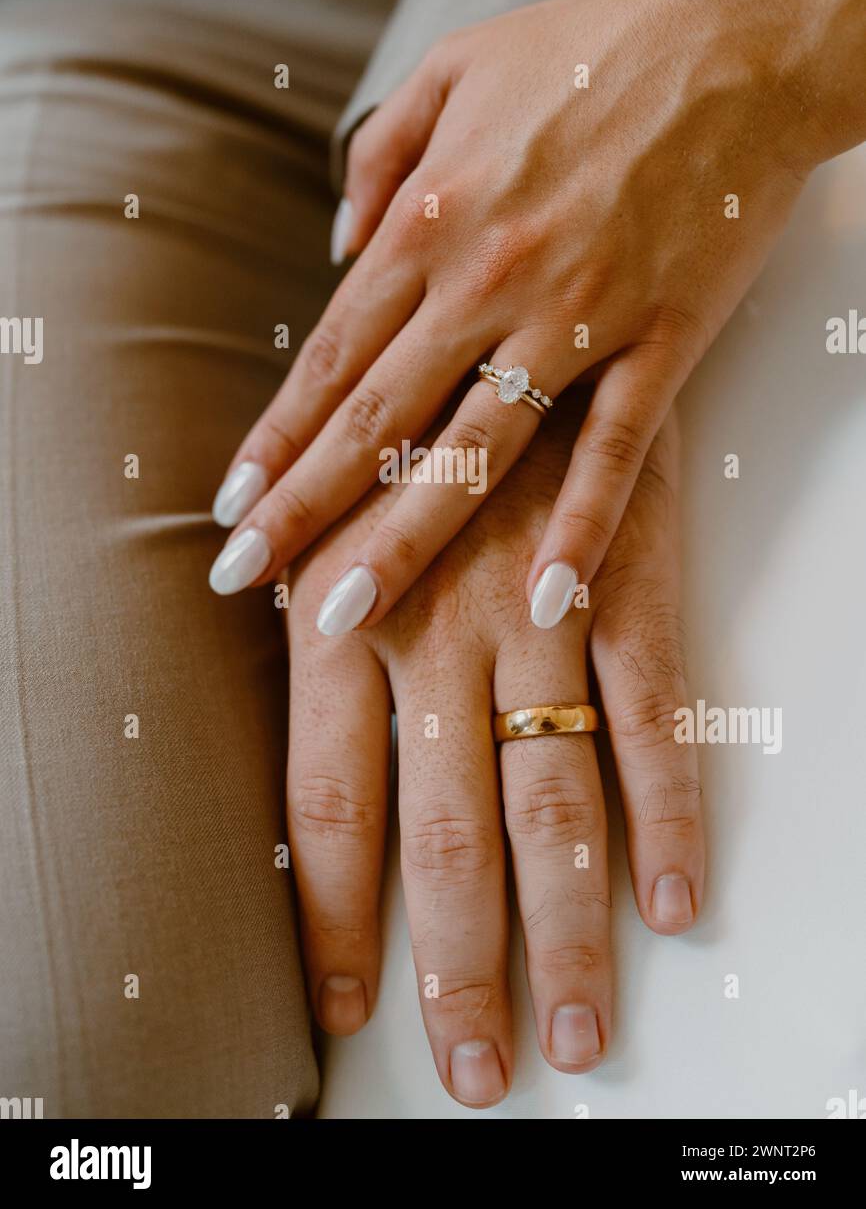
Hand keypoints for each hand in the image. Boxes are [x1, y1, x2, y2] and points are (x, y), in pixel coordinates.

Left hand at [209, 0, 864, 630]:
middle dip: (302, 507)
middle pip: (378, 420)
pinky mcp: (661, 342)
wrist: (734, 38)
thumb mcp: (452, 67)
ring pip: (474, 454)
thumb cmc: (587, 48)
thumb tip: (337, 247)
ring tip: (343, 615)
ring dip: (403, 541)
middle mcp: (487, 282)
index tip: (231, 503)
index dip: (276, 437)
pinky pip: (613, 452)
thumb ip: (377, 157)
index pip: (332, 356)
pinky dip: (582, 527)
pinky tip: (547, 597)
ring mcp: (577, 319)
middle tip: (242, 578)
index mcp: (432, 221)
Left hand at [285, 389, 702, 1106]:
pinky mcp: (630, 581)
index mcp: (341, 613)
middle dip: (456, 969)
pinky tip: (671, 901)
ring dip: (567, 928)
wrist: (520, 300)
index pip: (327, 805)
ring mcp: (539, 607)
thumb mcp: (333, 507)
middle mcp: (433, 623)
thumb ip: (300, 616)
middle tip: (478, 1068)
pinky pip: (652, 718)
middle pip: (441, 834)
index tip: (347, 1010)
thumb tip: (276, 729)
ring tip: (573, 1029)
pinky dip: (668, 815)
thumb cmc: (413, 422)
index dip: (336, 921)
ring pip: (551, 798)